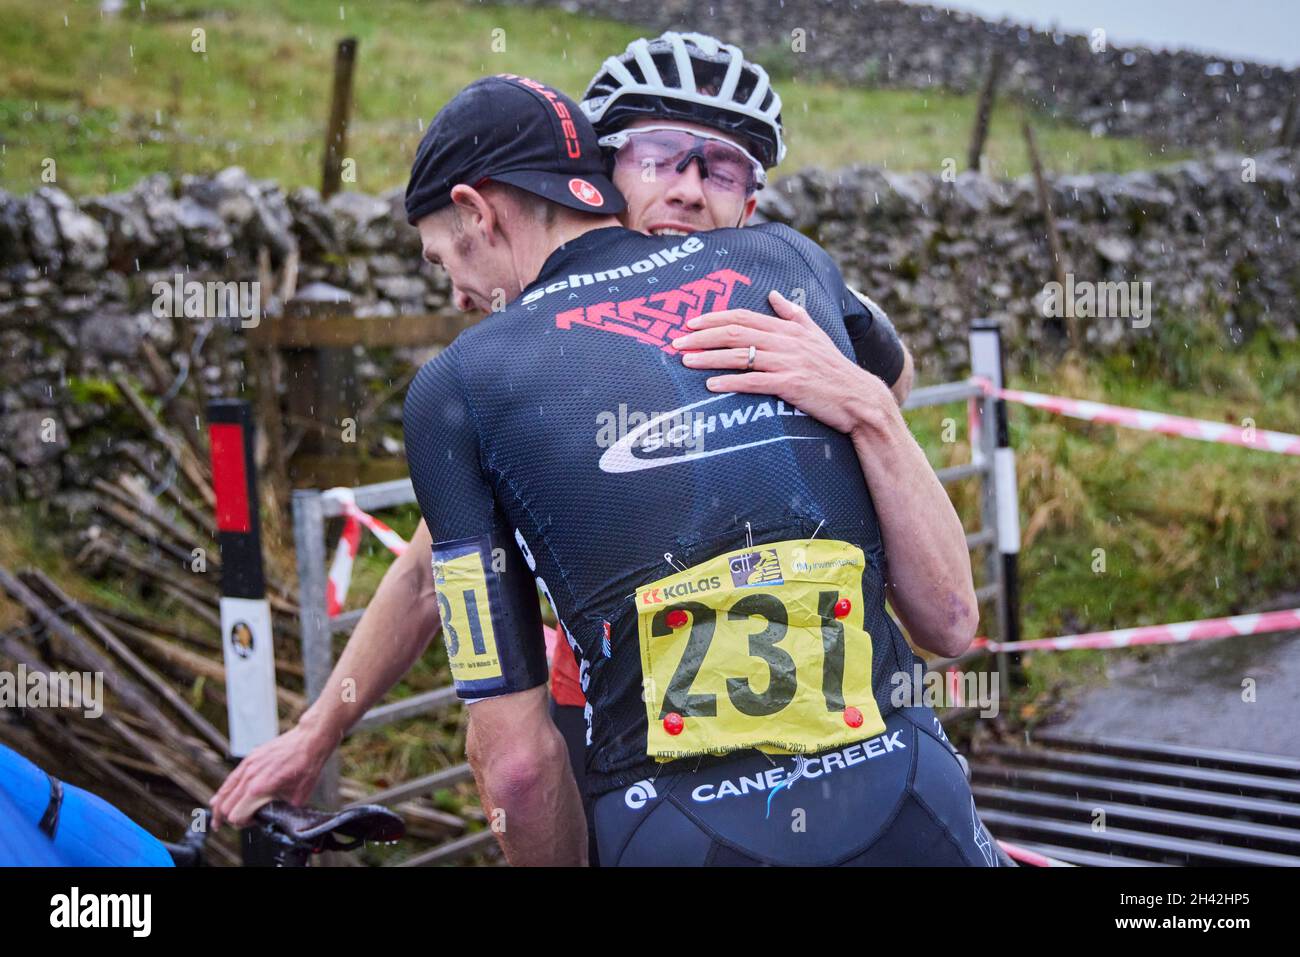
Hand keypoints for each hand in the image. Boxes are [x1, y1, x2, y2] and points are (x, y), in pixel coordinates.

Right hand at [209, 721, 335, 828]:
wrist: (309, 740)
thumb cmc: (306, 766)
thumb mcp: (298, 797)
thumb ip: (281, 809)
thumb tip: (275, 818)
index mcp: (259, 789)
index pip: (236, 816)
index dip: (243, 824)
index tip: (255, 822)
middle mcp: (248, 777)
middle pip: (225, 806)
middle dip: (229, 819)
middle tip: (239, 823)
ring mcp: (247, 766)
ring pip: (223, 792)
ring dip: (219, 807)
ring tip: (217, 820)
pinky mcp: (249, 758)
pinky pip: (231, 779)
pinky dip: (224, 791)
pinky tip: (220, 799)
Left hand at [673, 290, 894, 436]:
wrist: (857, 398)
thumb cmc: (834, 369)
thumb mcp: (816, 334)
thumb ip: (793, 314)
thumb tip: (775, 294)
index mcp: (788, 328)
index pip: (744, 317)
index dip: (714, 318)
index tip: (690, 322)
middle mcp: (786, 341)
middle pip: (736, 333)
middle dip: (702, 336)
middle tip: (676, 341)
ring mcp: (788, 362)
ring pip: (740, 356)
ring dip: (709, 358)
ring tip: (685, 361)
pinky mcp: (791, 385)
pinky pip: (754, 382)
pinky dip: (730, 382)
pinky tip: (711, 385)